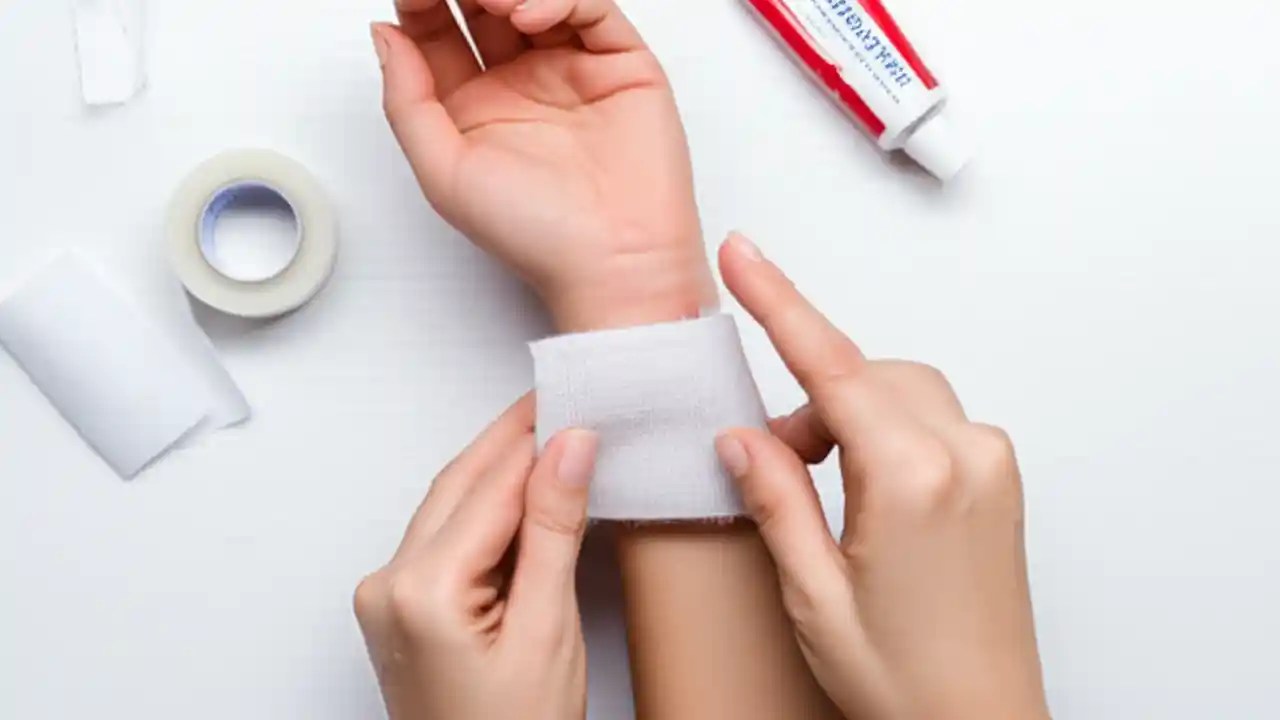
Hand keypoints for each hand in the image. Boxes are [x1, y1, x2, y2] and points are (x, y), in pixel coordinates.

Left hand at [354, 396, 599, 719]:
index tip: (577, 401)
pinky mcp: (401, 607)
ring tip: (555, 438)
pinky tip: (525, 496)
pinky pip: (446, 537)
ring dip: (502, 471)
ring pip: (451, 506)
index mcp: (420, 590)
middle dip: (514, 440)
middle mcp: (388, 585)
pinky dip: (487, 511)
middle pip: (461, 485)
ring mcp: (388, 597)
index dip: (539, 438)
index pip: (491, 488)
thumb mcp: (548, 632)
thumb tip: (569, 449)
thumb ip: (554, 531)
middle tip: (566, 402)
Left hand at [372, 0, 712, 331]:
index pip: (437, 31)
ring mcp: (573, 70)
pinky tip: (529, 15)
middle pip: (483, 4)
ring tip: (492, 0)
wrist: (614, 262)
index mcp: (473, 108)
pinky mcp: (622, 64)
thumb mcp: (442, 173)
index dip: (419, 2)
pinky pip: (592, 8)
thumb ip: (406, 101)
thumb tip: (384, 35)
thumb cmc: (537, 235)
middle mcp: (522, 84)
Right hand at [713, 234, 1049, 719]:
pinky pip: (929, 417)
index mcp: (914, 481)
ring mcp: (991, 466)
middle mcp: (966, 459)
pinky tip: (860, 486)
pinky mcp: (999, 480)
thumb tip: (743, 438)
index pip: (831, 366)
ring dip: (846, 416)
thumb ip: (775, 499)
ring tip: (815, 485)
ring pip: (897, 391)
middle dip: (808, 404)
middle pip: (864, 375)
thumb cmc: (909, 681)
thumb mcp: (813, 594)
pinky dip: (883, 430)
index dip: (778, 303)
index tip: (744, 257)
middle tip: (768, 459)